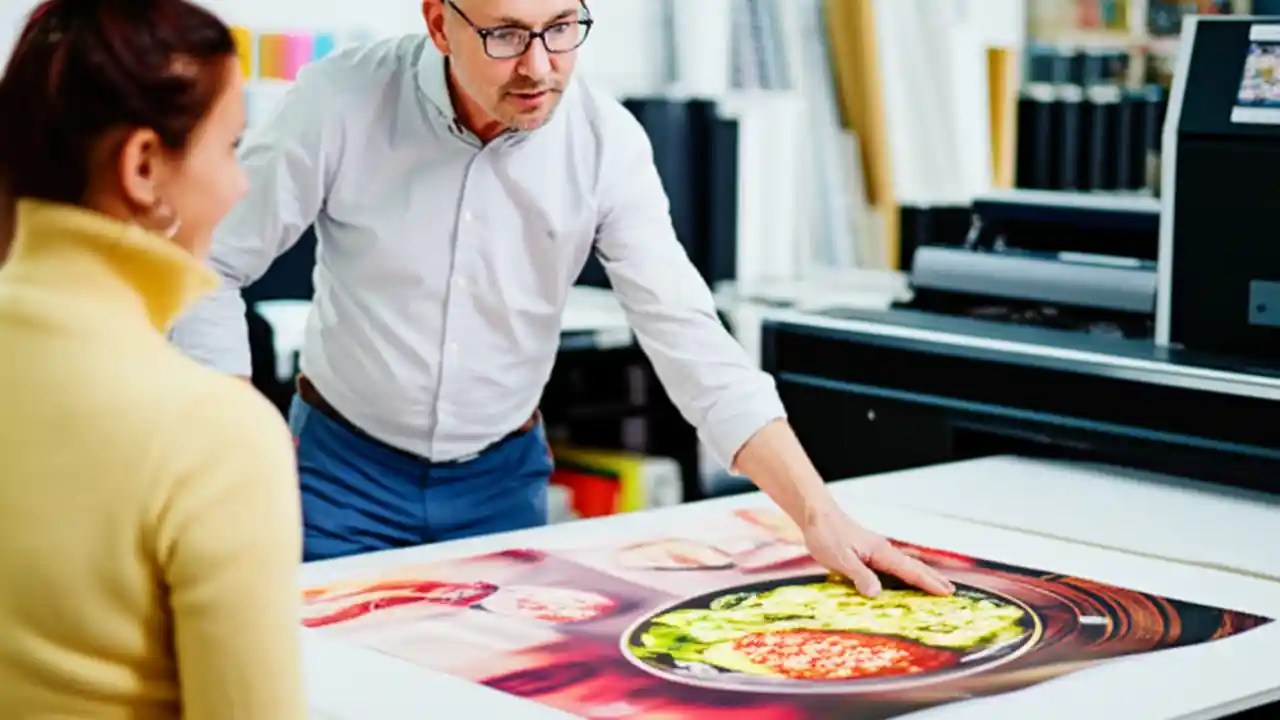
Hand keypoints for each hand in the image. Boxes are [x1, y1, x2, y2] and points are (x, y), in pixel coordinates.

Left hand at [802, 505, 954, 597]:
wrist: (815, 513)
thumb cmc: (826, 533)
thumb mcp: (840, 558)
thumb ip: (859, 575)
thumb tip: (877, 593)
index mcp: (880, 552)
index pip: (909, 570)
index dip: (928, 583)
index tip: (947, 592)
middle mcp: (882, 549)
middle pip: (912, 566)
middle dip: (931, 579)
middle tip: (951, 591)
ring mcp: (875, 549)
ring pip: (904, 564)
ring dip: (920, 575)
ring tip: (934, 585)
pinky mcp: (867, 550)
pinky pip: (892, 564)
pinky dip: (904, 571)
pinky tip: (902, 577)